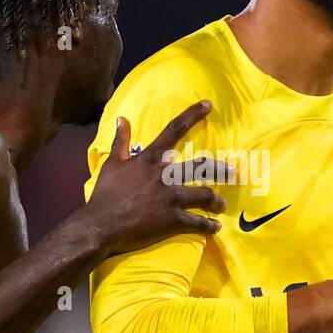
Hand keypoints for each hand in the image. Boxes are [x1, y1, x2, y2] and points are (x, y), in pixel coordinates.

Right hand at [86, 100, 231, 257]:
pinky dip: (209, 225)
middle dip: (220, 169)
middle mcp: (165, 175)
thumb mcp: (111, 164)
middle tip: (231, 172)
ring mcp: (171, 197)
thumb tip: (122, 118)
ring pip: (205, 195)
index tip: (208, 105)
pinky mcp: (173, 220)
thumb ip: (121, 141)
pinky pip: (198, 222)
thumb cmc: (105, 195)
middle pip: (202, 166)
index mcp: (151, 159)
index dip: (193, 115)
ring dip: (216, 201)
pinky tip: (214, 227)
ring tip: (221, 206)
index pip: (174, 129)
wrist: (101, 225)